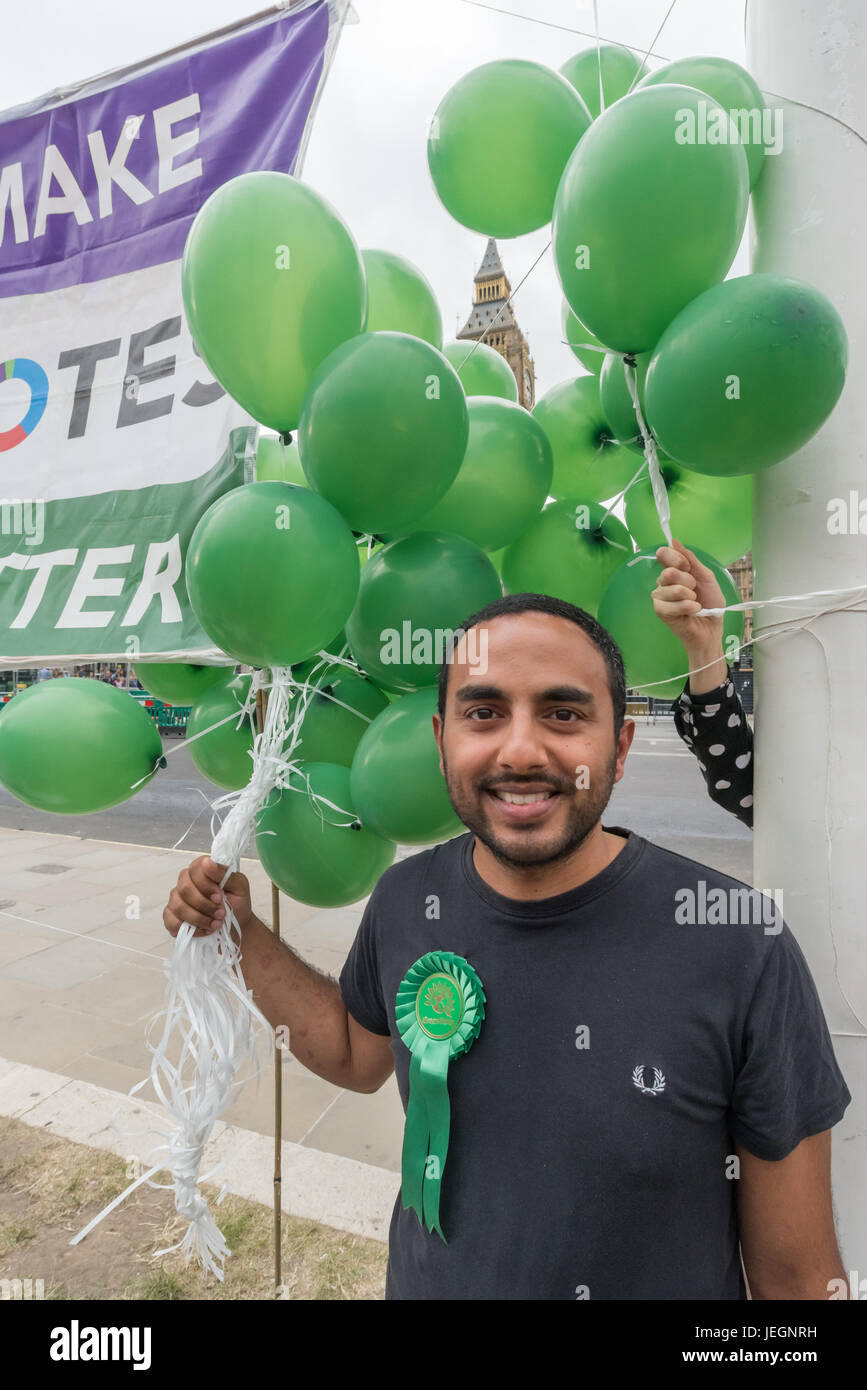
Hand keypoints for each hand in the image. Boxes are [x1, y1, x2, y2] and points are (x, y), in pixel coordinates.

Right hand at [163, 855, 252, 937]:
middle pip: (185, 889)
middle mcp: (185, 881)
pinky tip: (205, 930)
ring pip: (179, 907)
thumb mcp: (239, 886)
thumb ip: (225, 873)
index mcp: (201, 869)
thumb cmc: (237, 902)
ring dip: (200, 918)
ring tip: (216, 923)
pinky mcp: (172, 917)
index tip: (220, 897)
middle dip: (205, 905)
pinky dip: (192, 929)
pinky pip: (172, 922)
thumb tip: (208, 863)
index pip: (195, 870)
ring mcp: (176, 899)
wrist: (236, 924)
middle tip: (221, 913)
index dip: (207, 886)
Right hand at [651, 539, 726, 657]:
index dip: (677, 559)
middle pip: (669, 572)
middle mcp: (664, 582)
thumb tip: (674, 542)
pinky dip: (687, 607)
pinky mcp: (660, 611)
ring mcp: (660, 597)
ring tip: (694, 603)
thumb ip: (691, 560)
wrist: (713, 626)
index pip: (664, 554)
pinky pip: (672, 604)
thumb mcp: (706, 577)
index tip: (688, 567)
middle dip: (688, 581)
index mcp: (674, 571)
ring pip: (672, 589)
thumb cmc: (710, 603)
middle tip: (695, 591)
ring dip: (690, 596)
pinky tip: (692, 611)